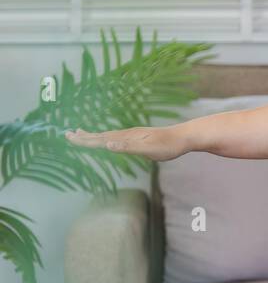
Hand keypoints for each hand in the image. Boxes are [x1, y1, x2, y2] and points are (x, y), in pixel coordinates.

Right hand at [64, 125, 186, 161]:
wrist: (184, 137)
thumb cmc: (168, 146)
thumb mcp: (148, 149)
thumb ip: (127, 147)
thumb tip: (107, 144)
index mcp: (126, 138)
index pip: (100, 140)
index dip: (84, 140)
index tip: (69, 137)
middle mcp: (127, 134)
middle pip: (100, 136)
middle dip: (84, 136)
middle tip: (67, 134)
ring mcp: (132, 135)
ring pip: (107, 135)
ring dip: (92, 135)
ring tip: (81, 133)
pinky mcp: (138, 137)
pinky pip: (116, 137)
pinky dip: (106, 138)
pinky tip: (107, 139)